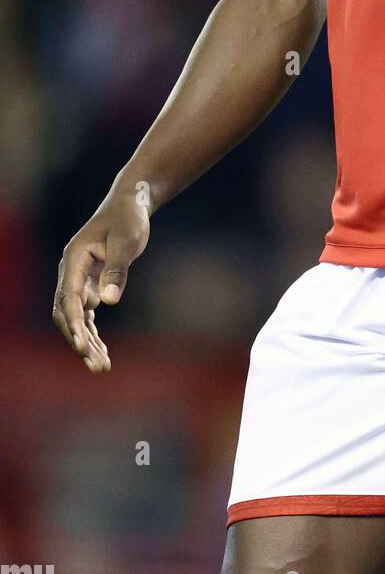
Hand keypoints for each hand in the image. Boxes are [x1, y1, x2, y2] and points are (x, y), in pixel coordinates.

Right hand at [52, 193, 150, 371]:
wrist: (128, 206)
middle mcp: (71, 271)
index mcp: (74, 258)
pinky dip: (92, 333)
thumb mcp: (126, 241)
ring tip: (101, 367)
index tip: (81, 344)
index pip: (68, 297)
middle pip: (67, 313)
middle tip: (97, 365)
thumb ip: (117, 270)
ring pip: (76, 318)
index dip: (74, 322)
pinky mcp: (89, 285)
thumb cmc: (127, 220)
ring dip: (86, 342)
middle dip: (79, 340)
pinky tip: (101, 351)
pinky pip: (86, 315)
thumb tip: (108, 302)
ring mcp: (78, 280)